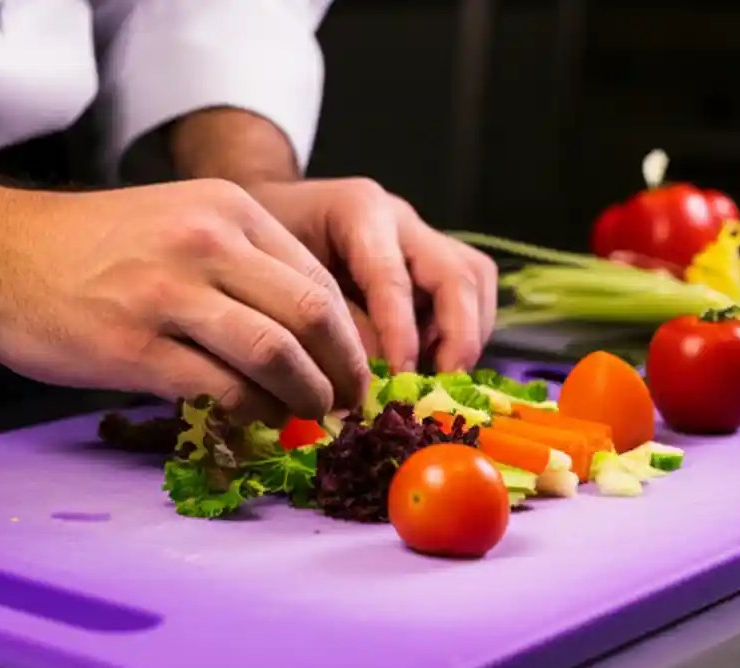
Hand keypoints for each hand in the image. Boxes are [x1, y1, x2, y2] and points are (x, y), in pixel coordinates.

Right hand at [0, 179, 368, 423]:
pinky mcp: (134, 344)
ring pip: (275, 352)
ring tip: (310, 417)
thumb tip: (303, 340)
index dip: (348, 334)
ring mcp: (170, 292)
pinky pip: (220, 387)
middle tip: (349, 404)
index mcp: (228, 209)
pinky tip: (257, 420)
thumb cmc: (88, 246)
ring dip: (306, 395)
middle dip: (343, 369)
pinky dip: (252, 411)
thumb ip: (239, 266)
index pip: (317, 279)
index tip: (354, 371)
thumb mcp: (177, 222)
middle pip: (312, 313)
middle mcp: (207, 242)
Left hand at [245, 179, 497, 372]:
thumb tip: (372, 372)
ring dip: (468, 333)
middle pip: (458, 272)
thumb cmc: (264, 244)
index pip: (393, 277)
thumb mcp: (283, 278)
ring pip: (475, 278)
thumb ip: (332, 320)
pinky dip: (462, 329)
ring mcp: (422, 235)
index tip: (400, 379)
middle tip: (444, 384)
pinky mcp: (433, 257)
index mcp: (360, 211)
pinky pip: (470, 291)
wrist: (266, 210)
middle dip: (459, 335)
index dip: (401, 333)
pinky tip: (435, 361)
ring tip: (442, 376)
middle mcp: (401, 218)